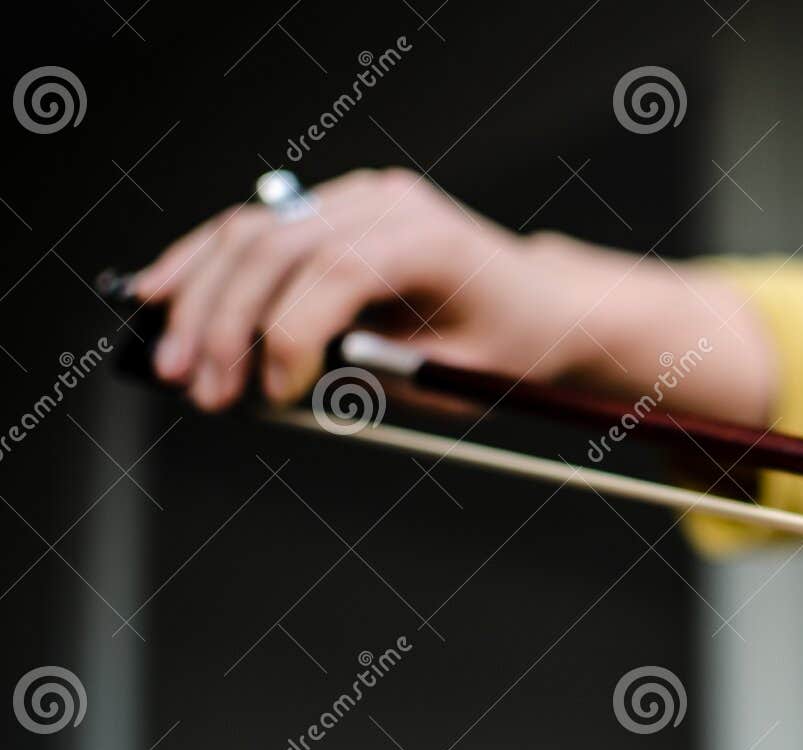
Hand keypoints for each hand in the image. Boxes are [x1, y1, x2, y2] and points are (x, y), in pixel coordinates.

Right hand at [132, 168, 775, 423]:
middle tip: (199, 388)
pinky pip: (253, 229)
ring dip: (199, 297)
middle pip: (279, 246)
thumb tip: (284, 382)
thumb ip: (379, 375)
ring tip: (171, 361)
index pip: (337, 269)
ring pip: (252, 232)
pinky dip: (204, 264)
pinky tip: (159, 292)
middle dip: (227, 322)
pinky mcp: (329, 209)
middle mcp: (387, 203)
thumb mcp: (457, 377)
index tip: (273, 392)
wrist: (538, 305)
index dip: (291, 332)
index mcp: (432, 239)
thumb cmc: (507, 346)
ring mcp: (355, 198)